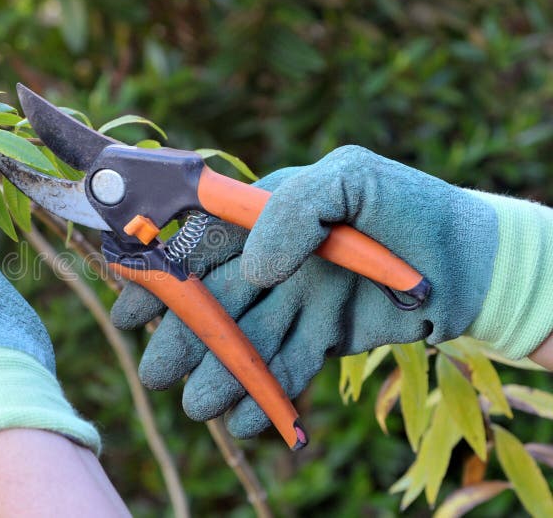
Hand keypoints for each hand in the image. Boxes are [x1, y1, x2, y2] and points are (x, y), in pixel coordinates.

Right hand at [113, 145, 552, 437]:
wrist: (468, 263)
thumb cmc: (410, 209)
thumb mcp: (353, 179)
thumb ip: (293, 209)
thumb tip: (255, 268)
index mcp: (265, 216)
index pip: (199, 244)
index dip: (162, 277)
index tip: (132, 307)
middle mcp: (273, 261)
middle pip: (213, 303)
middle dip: (181, 339)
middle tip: (157, 372)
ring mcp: (294, 303)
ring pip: (243, 343)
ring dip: (218, 376)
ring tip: (199, 406)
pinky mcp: (319, 339)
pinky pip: (283, 370)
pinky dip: (263, 397)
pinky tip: (244, 419)